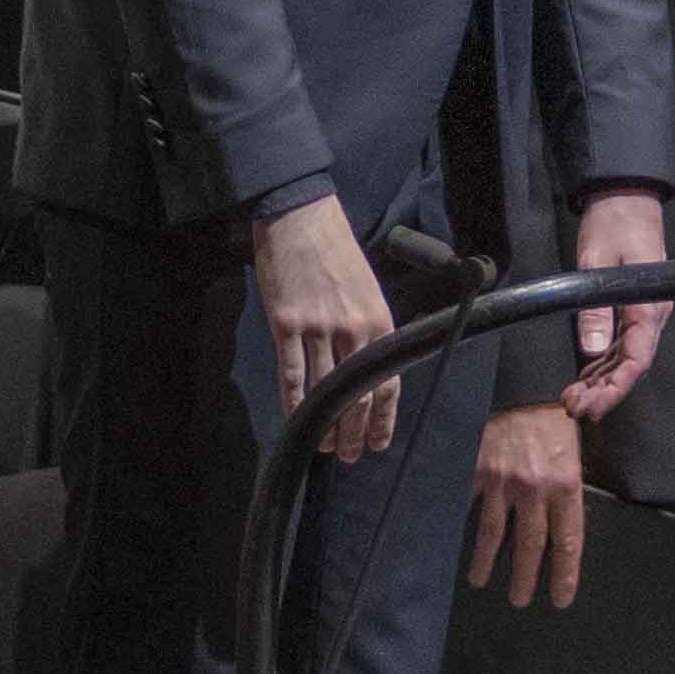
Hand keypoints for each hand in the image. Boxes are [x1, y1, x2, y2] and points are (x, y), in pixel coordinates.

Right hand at [254, 195, 403, 456]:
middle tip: (347, 455)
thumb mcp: (368, 290)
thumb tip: (371, 371)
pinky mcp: (286, 323)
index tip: (376, 443)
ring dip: (324, 425)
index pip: (388, 385)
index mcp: (380, 322)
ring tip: (322, 444)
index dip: (381, 420)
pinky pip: (291, 373)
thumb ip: (371, 330)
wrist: (301, 218)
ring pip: (324, 391)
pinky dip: (293, 402)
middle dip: (353, 433)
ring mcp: (318, 327)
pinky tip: (296, 420)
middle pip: (357, 396)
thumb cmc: (336, 252)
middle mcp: (353, 329)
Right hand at [467, 398, 591, 605]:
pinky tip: (456, 545)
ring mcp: (503, 480)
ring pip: (493, 534)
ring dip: (486, 563)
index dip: (564, 575)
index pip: (567, 543)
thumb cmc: (555, 426)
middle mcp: (536, 487)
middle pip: (529, 547)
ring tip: (481, 582)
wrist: (525, 388)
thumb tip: (559, 537)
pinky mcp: (478, 471)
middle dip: (524, 580)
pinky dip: (462, 528)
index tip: (560, 599)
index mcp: (567, 486)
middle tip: (520, 601)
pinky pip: (469, 507)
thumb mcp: (574, 459)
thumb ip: (567, 496)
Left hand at [557, 189, 671, 421]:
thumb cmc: (615, 223)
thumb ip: (596, 307)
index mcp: (649, 306)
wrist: (626, 198)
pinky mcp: (631, 310)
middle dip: (604, 392)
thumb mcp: (598, 261)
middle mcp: (651, 315)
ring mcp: (642, 314)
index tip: (594, 405)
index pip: (637, 359)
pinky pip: (619, 345)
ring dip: (601, 382)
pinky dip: (601, 364)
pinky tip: (585, 379)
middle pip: (630, 365)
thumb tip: (592, 347)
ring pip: (624, 359)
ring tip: (574, 400)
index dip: (616, 387)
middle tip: (574, 408)